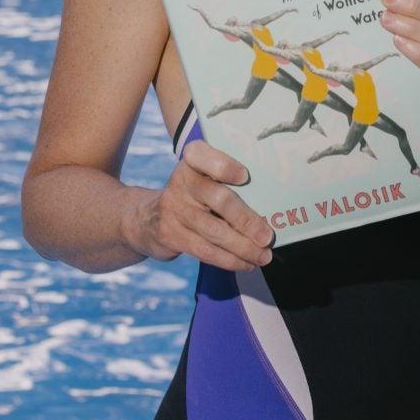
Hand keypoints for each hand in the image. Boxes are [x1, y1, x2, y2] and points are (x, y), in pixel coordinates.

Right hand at [128, 140, 273, 271]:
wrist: (148, 218)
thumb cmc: (194, 193)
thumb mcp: (203, 175)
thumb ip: (228, 178)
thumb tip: (271, 198)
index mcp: (192, 160)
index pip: (202, 155)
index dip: (223, 165)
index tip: (245, 176)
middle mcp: (181, 181)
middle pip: (218, 200)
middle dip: (246, 221)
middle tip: (267, 237)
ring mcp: (174, 209)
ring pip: (214, 231)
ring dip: (242, 247)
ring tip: (264, 256)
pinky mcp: (171, 235)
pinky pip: (204, 251)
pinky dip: (229, 260)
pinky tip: (246, 263)